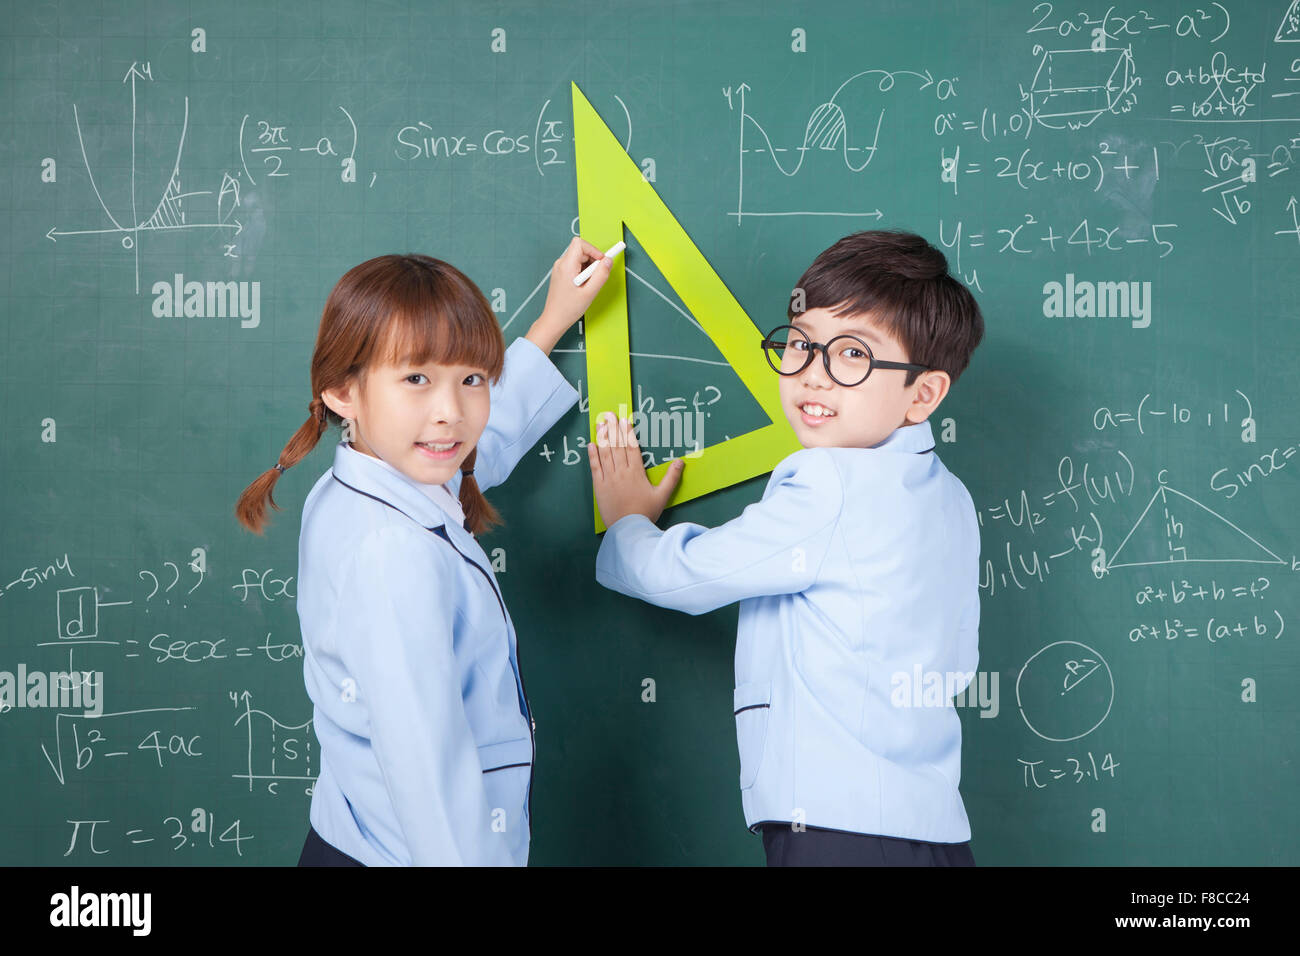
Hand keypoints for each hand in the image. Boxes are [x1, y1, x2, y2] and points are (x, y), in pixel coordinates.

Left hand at [526, 237, 614, 354]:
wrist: (554, 320)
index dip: (594, 250)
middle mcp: (561, 264)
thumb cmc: (568, 309)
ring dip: (588, 268)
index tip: (602, 262)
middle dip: (592, 260)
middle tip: (596, 277)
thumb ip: (601, 275)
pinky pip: (575, 265)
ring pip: (579, 258)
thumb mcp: (590, 293)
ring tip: (588, 284)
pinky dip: (583, 272)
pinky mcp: (561, 273)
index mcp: (566, 265)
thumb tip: (609, 261)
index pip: (580, 243)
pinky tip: (583, 286)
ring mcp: (559, 268)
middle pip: (581, 250)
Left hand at [587, 411, 684, 526]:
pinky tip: (591, 444)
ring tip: (600, 423)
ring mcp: (609, 478)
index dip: (627, 432)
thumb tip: (681, 461)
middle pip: (617, 446)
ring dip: (602, 437)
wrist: (628, 529)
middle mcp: (622, 472)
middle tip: (609, 414)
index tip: (624, 420)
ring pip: (605, 453)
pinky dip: (593, 455)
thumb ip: (672, 477)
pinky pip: (595, 467)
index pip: (631, 447)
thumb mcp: (662, 496)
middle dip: (613, 428)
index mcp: (637, 472)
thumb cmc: (646, 513)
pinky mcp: (599, 486)